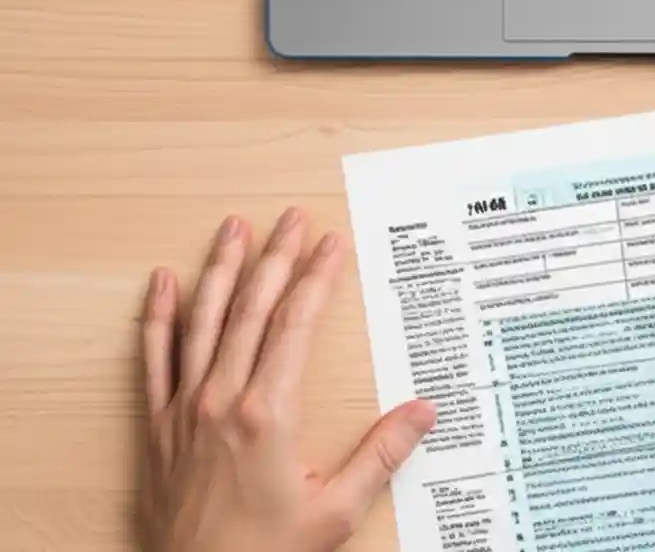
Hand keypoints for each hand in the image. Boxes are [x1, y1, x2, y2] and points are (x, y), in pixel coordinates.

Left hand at [139, 209, 436, 551]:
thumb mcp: (337, 512)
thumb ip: (381, 456)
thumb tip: (424, 412)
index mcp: (268, 413)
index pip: (296, 325)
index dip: (316, 278)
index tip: (331, 244)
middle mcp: (221, 399)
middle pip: (251, 310)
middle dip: (276, 258)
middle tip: (292, 218)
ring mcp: (184, 408)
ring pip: (202, 321)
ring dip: (220, 270)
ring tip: (234, 228)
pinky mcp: (158, 425)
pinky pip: (154, 357)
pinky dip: (157, 315)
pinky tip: (164, 282)